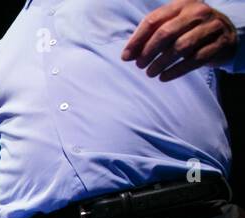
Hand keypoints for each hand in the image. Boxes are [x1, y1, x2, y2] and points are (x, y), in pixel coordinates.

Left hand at [124, 0, 238, 80]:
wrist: (225, 34)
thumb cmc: (189, 31)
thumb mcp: (171, 27)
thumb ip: (149, 37)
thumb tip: (127, 55)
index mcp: (182, 4)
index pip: (153, 20)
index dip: (136, 40)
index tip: (125, 57)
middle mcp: (198, 12)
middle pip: (166, 33)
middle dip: (148, 52)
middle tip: (139, 66)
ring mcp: (212, 26)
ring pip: (181, 47)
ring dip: (161, 63)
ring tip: (150, 73)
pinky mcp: (220, 43)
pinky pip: (195, 60)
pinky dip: (176, 71)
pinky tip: (164, 77)